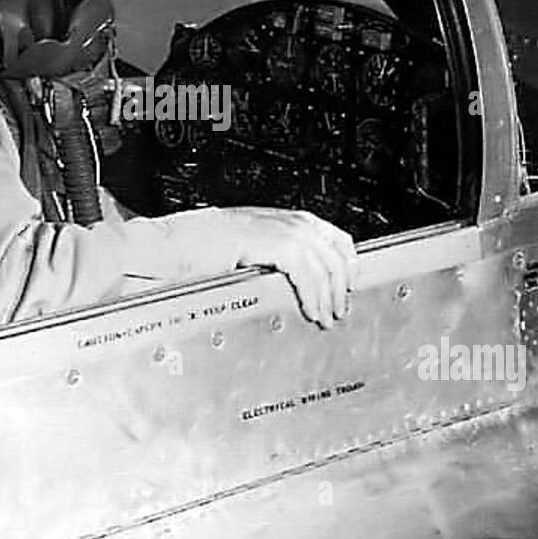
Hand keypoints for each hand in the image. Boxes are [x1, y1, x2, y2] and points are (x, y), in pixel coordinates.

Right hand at [222, 207, 358, 328]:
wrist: (187, 239)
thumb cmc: (212, 243)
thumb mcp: (257, 243)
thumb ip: (280, 253)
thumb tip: (300, 277)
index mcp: (294, 220)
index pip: (339, 239)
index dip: (349, 266)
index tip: (349, 287)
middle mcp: (296, 223)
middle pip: (337, 258)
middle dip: (340, 289)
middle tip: (339, 311)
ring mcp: (290, 232)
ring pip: (326, 270)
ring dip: (329, 298)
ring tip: (326, 318)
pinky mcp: (280, 247)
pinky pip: (308, 278)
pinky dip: (312, 298)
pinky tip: (311, 311)